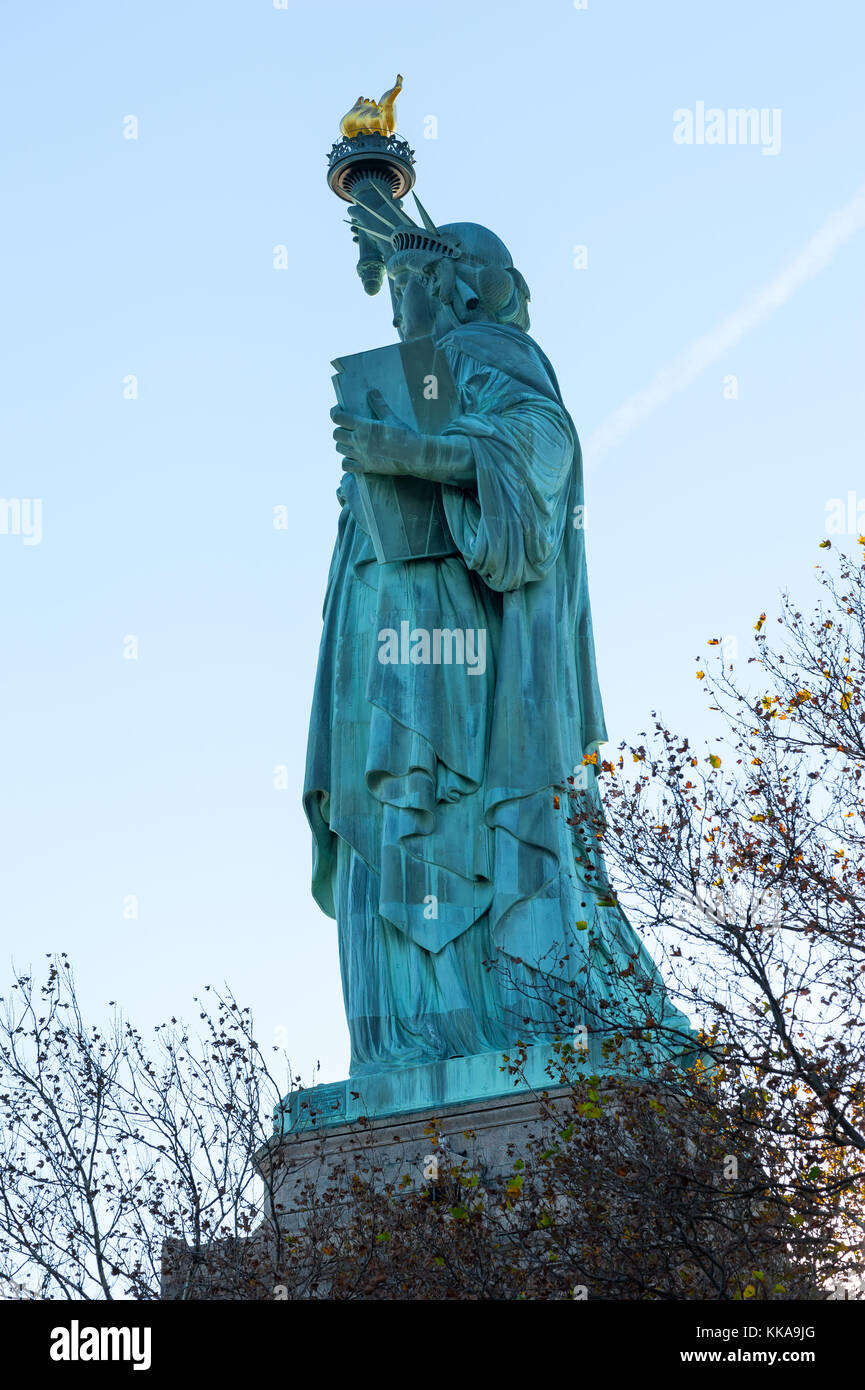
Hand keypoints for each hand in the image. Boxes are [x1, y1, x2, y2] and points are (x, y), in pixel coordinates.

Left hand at [331, 388, 475, 485]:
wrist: (414, 455)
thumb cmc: (404, 434)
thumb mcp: (391, 418)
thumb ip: (379, 405)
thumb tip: (372, 392)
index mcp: (364, 426)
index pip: (338, 417)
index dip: (334, 413)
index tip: (337, 411)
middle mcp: (358, 441)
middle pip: (336, 434)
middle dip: (339, 429)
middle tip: (346, 428)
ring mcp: (361, 455)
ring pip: (339, 449)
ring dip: (342, 444)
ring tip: (350, 441)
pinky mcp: (365, 467)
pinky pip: (346, 465)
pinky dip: (346, 461)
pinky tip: (352, 457)